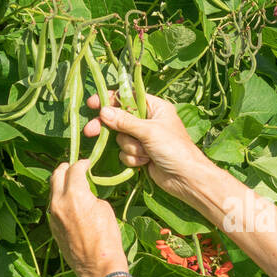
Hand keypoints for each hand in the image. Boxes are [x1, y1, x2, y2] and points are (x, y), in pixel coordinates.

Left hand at [49, 160, 128, 276]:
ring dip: (61, 184)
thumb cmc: (107, 237)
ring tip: (72, 184)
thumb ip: (91, 195)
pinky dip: (61, 199)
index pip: (74, 169)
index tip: (87, 163)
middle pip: (56, 175)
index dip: (82, 163)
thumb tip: (85, 194)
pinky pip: (54, 206)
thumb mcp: (104, 209)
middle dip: (66, 169)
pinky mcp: (52, 226)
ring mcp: (52, 215)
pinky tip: (71, 203)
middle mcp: (59, 202)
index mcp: (74, 194)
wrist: (98, 265)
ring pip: (53, 191)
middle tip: (74, 168)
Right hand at [82, 91, 208, 198]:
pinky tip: (145, 163)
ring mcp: (144, 138)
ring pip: (121, 138)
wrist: (186, 178)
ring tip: (145, 154)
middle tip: (90, 131)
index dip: (109, 100)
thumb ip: (125, 121)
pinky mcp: (141, 154)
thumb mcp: (149, 131)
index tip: (92, 104)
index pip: (127, 97)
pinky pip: (125, 153)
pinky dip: (133, 158)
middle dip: (109, 127)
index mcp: (155, 107)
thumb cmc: (174, 149)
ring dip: (130, 148)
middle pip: (119, 118)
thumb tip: (103, 111)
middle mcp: (148, 120)